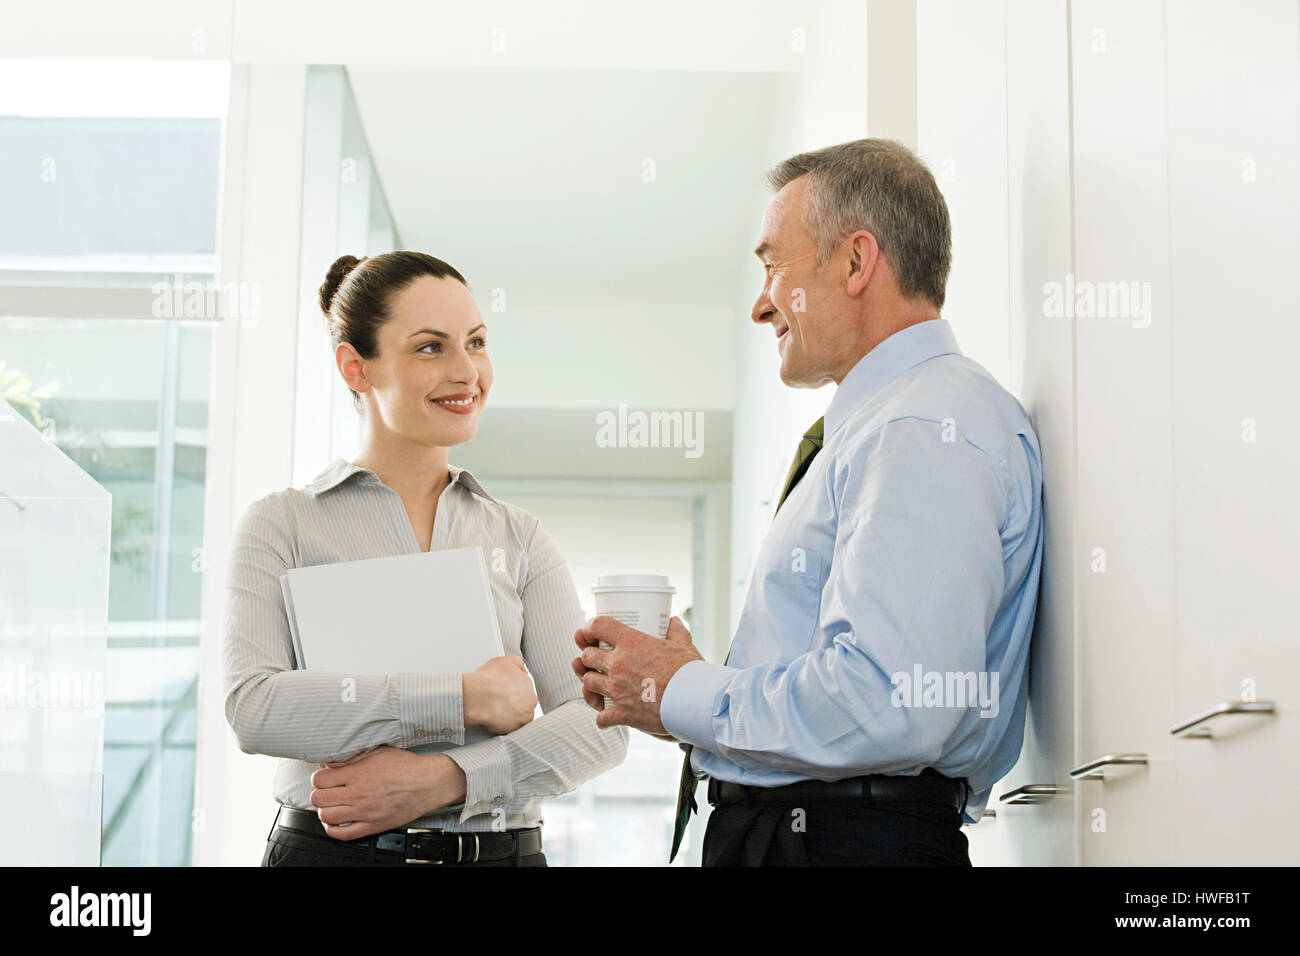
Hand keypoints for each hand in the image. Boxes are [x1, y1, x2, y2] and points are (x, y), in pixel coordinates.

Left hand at [310, 746, 465, 840]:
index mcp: (357, 773)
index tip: (325, 778)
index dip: (319, 778)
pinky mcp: (372, 825)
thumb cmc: (407, 766)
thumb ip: (353, 757)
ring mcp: (364, 811)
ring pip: (326, 816)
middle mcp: (357, 793)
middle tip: (327, 791)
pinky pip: (343, 834)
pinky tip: (335, 823)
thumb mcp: (379, 752)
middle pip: (318, 799)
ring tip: (332, 806)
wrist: (428, 783)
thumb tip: (332, 763)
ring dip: (325, 811)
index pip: (320, 779)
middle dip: (319, 794)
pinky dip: (333, 830)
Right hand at [464, 654, 536, 734]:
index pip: (524, 689)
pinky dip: (502, 725)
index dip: (513, 691)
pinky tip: (494, 718)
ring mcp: (522, 717)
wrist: (479, 696)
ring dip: (509, 715)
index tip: (504, 692)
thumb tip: (520, 668)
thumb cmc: (489, 679)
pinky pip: (509, 728)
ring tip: (494, 710)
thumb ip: (517, 663)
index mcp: (529, 685)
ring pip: (517, 717)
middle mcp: (530, 702)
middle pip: (523, 704)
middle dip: (512, 703)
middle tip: (498, 701)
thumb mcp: (505, 661)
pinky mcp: (512, 729)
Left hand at [571, 615, 701, 736]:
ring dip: (591, 683)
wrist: (696, 702)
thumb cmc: (690, 671)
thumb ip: (676, 630)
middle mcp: (618, 664)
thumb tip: (673, 621)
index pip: (598, 626)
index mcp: (630, 643)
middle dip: (587, 657)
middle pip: (587, 656)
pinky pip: (601, 717)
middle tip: (593, 659)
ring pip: (587, 683)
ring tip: (598, 684)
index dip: (589, 628)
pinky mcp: (622, 714)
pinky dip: (603, 718)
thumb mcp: (684, 644)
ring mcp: (617, 690)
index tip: (588, 633)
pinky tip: (608, 717)